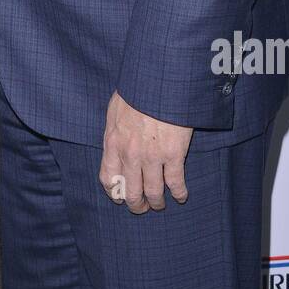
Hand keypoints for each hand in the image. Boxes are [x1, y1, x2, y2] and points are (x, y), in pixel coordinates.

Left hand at [99, 90, 192, 213]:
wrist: (159, 81)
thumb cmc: (137, 90)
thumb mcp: (115, 109)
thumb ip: (115, 130)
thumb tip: (116, 141)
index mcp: (113, 142)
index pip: (108, 179)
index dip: (114, 193)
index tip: (120, 197)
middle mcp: (130, 155)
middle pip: (131, 192)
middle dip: (137, 205)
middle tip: (142, 208)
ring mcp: (152, 156)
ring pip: (153, 192)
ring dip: (157, 202)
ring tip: (160, 204)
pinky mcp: (173, 154)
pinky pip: (175, 182)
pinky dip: (179, 193)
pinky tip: (181, 196)